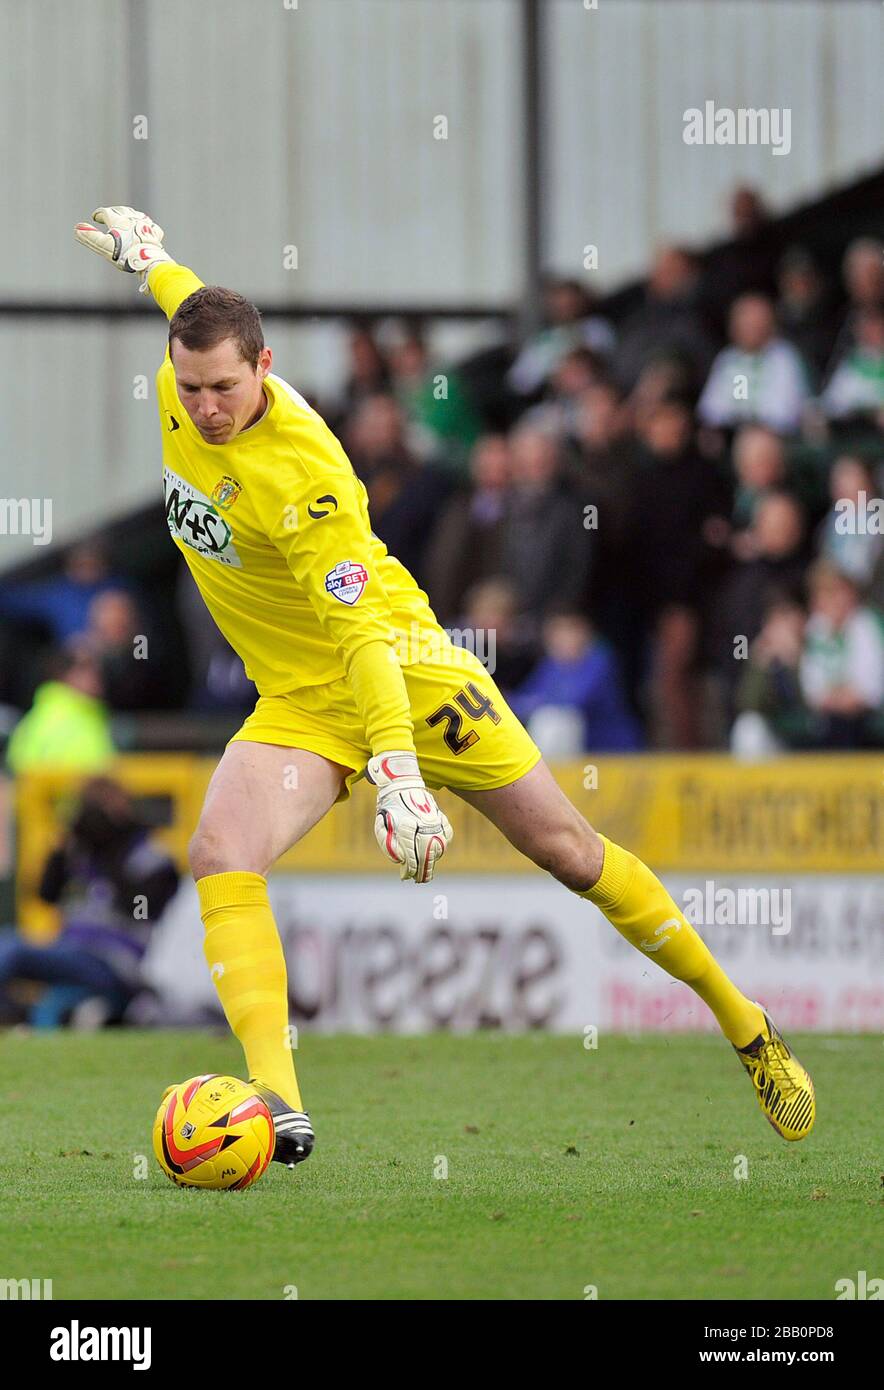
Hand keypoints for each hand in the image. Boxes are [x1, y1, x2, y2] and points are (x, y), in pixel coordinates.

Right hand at [74, 206, 171, 284]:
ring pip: (136, 215)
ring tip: (126, 218)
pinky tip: (145, 227)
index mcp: (118, 219)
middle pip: (121, 210)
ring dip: (129, 215)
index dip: (99, 214)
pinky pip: (151, 226)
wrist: (146, 260)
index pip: (105, 212)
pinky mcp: (155, 234)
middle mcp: (132, 218)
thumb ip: (90, 236)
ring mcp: (145, 225)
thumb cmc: (123, 253)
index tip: (95, 217)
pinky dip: (146, 225)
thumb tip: (77, 228)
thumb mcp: (103, 245)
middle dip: (114, 212)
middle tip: (109, 215)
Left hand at [366, 751, 452, 882]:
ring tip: (426, 867)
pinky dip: (443, 844)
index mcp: (406, 829)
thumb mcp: (381, 826)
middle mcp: (423, 826)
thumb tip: (400, 860)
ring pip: (439, 847)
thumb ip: (388, 845)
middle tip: (420, 880)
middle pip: (428, 856)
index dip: (409, 870)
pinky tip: (437, 850)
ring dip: (433, 859)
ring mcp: (434, 821)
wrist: (401, 784)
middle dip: (424, 871)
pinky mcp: (440, 816)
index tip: (406, 876)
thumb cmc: (388, 807)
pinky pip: (447, 835)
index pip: (411, 857)